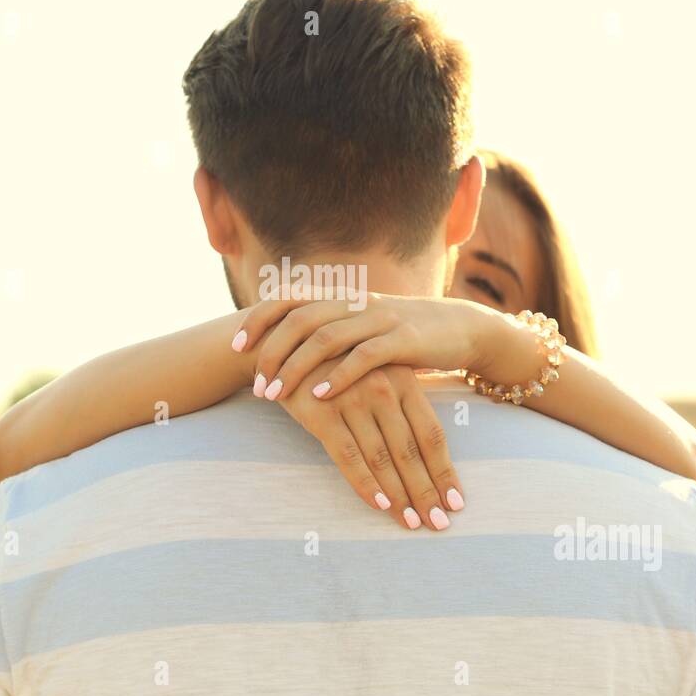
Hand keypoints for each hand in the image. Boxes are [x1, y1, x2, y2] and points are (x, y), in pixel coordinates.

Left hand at [233, 292, 502, 400]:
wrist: (461, 328)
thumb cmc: (405, 335)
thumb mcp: (363, 326)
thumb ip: (330, 330)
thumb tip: (285, 343)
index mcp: (342, 298)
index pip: (290, 299)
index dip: (259, 319)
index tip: (234, 345)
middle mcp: (356, 303)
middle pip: (300, 319)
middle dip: (271, 350)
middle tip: (255, 382)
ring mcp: (380, 319)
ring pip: (326, 337)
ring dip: (295, 367)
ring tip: (274, 394)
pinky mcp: (404, 340)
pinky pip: (364, 357)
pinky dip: (338, 376)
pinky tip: (319, 396)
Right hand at [277, 358, 463, 530]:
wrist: (286, 343)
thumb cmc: (338, 368)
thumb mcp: (377, 375)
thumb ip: (400, 405)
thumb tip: (425, 451)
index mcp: (404, 380)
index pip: (432, 434)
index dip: (445, 471)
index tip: (455, 502)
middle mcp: (383, 388)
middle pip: (411, 451)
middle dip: (426, 492)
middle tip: (439, 524)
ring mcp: (353, 398)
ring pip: (382, 457)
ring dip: (400, 495)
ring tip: (413, 523)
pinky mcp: (322, 411)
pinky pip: (348, 455)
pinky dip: (365, 482)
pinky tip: (380, 504)